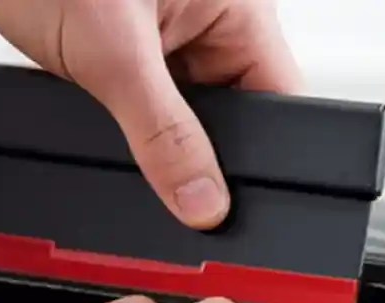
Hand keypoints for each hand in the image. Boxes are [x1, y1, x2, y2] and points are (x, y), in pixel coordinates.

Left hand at [0, 0, 300, 229]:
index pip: (281, 100)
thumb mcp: (114, 56)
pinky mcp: (132, 51)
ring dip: (156, 134)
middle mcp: (212, 21)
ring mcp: (172, 36)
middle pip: (235, 118)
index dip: (264, 154)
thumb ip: (164, 136)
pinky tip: (103, 110)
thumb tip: (204, 200)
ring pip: (189, 120)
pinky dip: (127, 123)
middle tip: (159, 153)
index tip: (231, 196)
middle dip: (198, 148)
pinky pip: (150, 110)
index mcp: (238, 9)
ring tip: (117, 109)